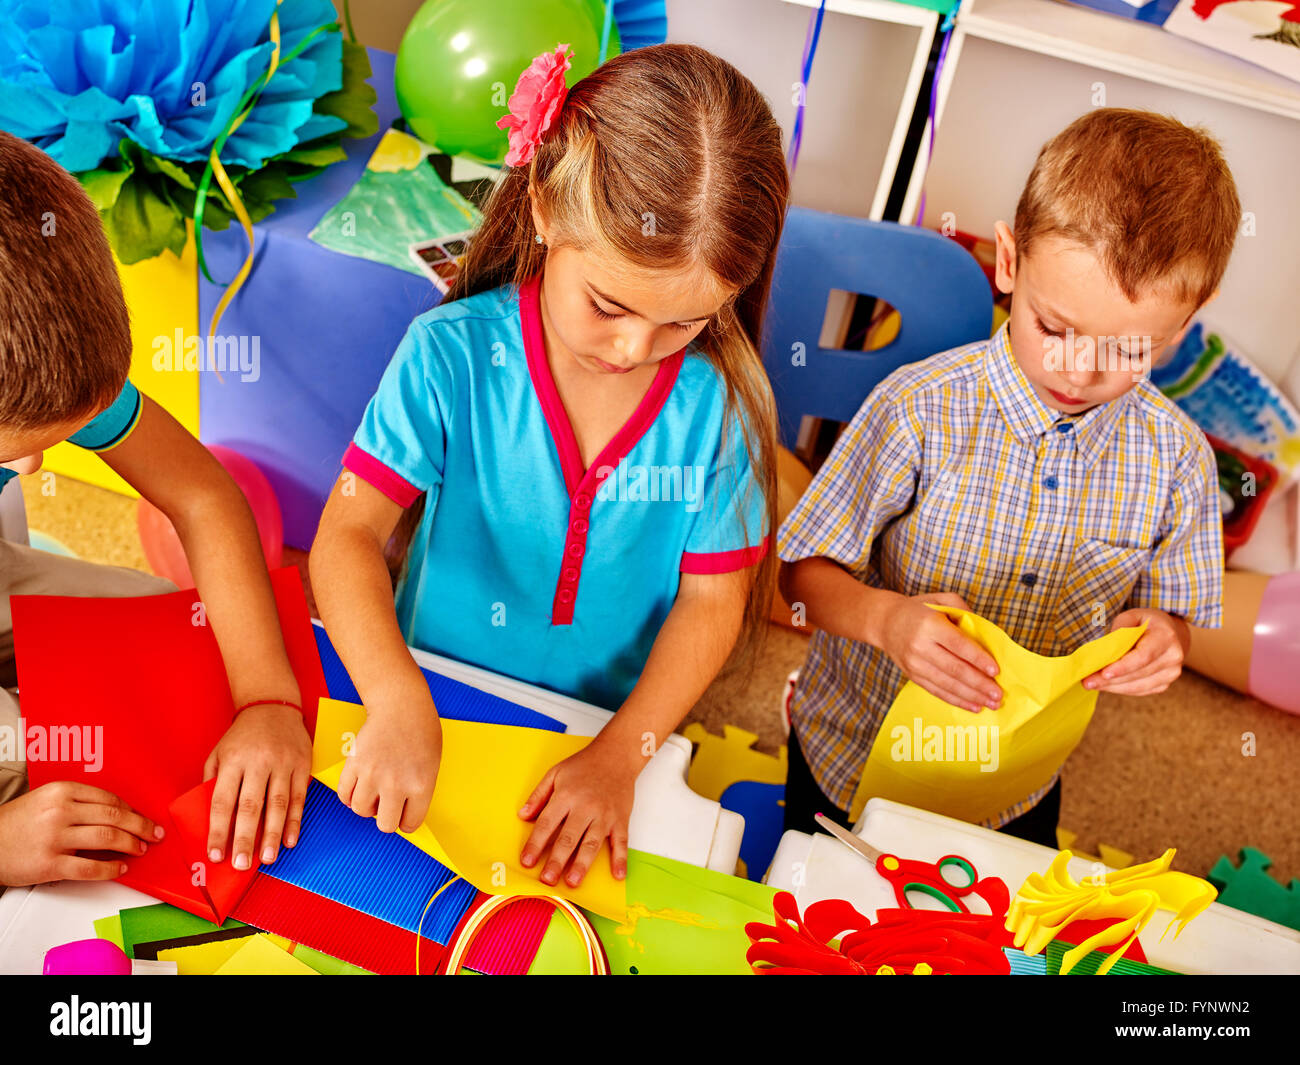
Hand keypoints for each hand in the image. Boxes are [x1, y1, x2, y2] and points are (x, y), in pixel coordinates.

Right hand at [0, 782, 162, 886]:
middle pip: (115, 817)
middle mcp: (61, 811)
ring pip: (108, 839)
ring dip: (131, 845)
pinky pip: (90, 868)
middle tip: (154, 833)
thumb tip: (119, 814)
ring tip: (140, 849)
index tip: (144, 818)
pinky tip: (120, 869)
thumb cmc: (17, 823)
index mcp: (63, 791)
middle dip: (141, 826)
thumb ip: (80, 803)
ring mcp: (55, 838)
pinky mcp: (50, 864)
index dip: (133, 811)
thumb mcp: (47, 800)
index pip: (110, 799)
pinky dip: (110, 869)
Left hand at [204, 704, 311, 869]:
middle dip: (245, 838)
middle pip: (250, 806)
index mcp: (233, 760)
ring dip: (273, 834)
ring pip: (278, 804)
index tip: (215, 853)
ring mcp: (283, 764)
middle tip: (241, 864)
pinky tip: (290, 839)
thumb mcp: (218, 753)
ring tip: (268, 858)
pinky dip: (295, 821)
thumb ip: (213, 782)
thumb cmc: (242, 736)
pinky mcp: (302, 765)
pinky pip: (299, 797)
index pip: (222, 800)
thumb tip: (211, 818)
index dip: (218, 829)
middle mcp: (258, 762)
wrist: (273, 707)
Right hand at [337, 696, 441, 833]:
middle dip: (387, 817)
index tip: (404, 814)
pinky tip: (359, 787)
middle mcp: (396, 784)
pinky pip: (344, 795)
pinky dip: (349, 795)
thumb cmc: (421, 732)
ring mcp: (373, 775)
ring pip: (361, 811)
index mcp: (421, 786)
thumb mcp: (432, 766)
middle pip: (385, 825)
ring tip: (374, 792)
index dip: (407, 820)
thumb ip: (419, 792)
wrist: (401, 706)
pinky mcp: (354, 764)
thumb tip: (404, 814)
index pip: (411, 824)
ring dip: (367, 805)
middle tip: (389, 804)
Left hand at [518, 741, 633, 887]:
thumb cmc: (584, 765)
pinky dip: (620, 859)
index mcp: (565, 796)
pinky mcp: (620, 819)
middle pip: (568, 838)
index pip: (546, 824)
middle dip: (556, 861)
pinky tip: (617, 875)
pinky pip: (621, 842)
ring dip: (582, 864)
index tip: (526, 862)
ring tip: (573, 881)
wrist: (616, 755)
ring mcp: (604, 815)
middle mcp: (585, 807)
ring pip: (592, 843)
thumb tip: (523, 816)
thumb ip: (538, 795)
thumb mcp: (555, 773)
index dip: (535, 844)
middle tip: (547, 880)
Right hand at [874, 592, 1002, 711]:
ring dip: (971, 696)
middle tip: (998, 694)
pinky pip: (937, 691)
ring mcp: (914, 663)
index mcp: (929, 624)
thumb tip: (983, 632)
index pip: (958, 644)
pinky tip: (973, 706)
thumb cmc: (918, 610)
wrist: (885, 622)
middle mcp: (920, 646)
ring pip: (947, 684)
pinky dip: (956, 700)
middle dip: (979, 683)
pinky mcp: (912, 675)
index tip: (996, 670)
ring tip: (991, 703)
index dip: (978, 659)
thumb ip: (963, 610)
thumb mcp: (939, 599)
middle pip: (954, 668)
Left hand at [1083, 608, 1186, 694]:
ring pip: (1138, 686)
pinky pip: (1140, 691)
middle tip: (1087, 681)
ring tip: (1091, 684)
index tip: (1104, 673)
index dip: (1124, 667)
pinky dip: (1120, 689)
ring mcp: (1170, 674)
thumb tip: (1105, 648)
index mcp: (1166, 638)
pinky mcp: (1164, 684)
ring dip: (1112, 687)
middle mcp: (1172, 658)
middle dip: (1110, 680)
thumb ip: (1120, 628)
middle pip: (1138, 674)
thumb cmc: (1147, 623)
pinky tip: (1105, 685)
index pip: (1143, 656)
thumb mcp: (1133, 616)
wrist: (1169, 634)